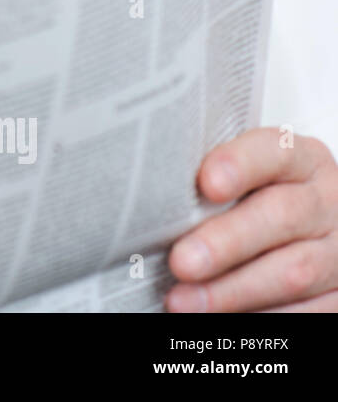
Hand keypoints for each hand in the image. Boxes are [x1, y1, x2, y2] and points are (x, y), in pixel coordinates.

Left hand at [165, 127, 337, 311]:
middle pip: (281, 216)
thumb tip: (152, 199)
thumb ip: (208, 180)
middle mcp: (325, 201)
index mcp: (300, 160)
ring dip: (232, 291)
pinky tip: (217, 319)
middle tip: (181, 262)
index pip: (273, 152)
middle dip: (226, 242)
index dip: (240, 166)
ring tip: (182, 301)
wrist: (307, 229)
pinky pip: (308, 311)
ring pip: (293, 271)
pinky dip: (258, 317)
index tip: (205, 184)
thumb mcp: (241, 177)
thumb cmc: (255, 197)